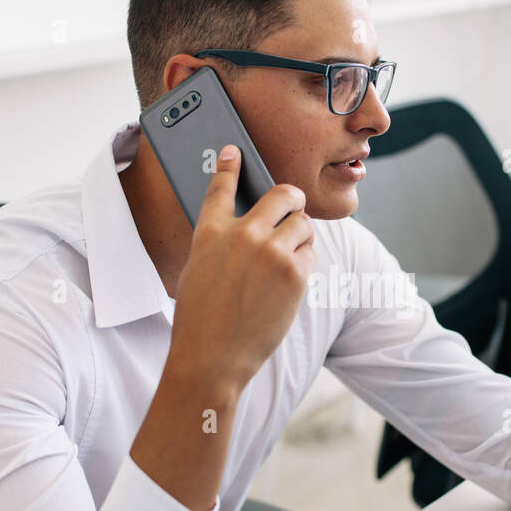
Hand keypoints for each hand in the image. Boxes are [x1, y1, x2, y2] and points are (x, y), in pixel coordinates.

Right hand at [167, 144, 314, 394]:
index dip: (230, 165)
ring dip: (301, 234)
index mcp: (210, 231)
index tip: (235, 151)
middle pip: (283, 194)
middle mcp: (243, 234)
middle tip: (293, 205)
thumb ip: (221, 242)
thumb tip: (245, 225)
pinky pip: (311, 254)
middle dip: (292, 198)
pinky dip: (305, 262)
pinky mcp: (294, 274)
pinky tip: (291, 277)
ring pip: (304, 224)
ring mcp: (271, 253)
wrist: (212, 359)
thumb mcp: (199, 270)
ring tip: (290, 251)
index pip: (221, 186)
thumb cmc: (201, 319)